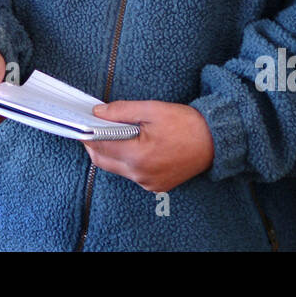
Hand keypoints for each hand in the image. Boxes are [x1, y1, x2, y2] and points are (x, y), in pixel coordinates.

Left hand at [82, 101, 214, 192]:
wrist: (215, 141)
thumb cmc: (186, 124)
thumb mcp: (152, 110)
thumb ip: (121, 112)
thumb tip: (97, 113)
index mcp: (138, 156)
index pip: (100, 148)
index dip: (87, 135)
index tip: (80, 124)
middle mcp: (141, 175)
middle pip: (104, 162)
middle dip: (94, 145)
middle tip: (93, 127)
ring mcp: (148, 183)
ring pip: (117, 169)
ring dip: (111, 152)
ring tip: (115, 133)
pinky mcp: (156, 186)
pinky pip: (132, 174)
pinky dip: (127, 160)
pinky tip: (133, 145)